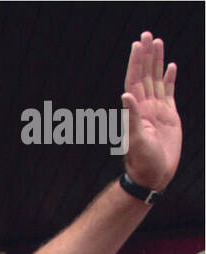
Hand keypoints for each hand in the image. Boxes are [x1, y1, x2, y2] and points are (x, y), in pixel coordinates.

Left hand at [121, 32, 180, 190]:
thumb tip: (125, 94)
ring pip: (156, 80)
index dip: (135, 62)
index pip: (134, 80)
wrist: (154, 176)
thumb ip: (132, 116)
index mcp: (136, 110)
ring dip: (157, 61)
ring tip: (158, 42)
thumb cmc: (143, 161)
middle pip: (145, 75)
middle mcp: (145, 107)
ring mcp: (157, 110)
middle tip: (147, 35)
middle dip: (146, 55)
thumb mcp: (137, 138)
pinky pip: (169, 92)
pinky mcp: (169, 116)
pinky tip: (170, 67)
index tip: (137, 44)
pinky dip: (169, 79)